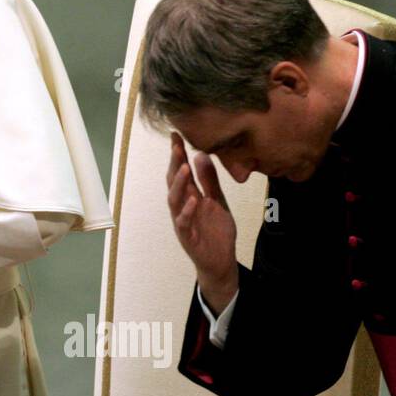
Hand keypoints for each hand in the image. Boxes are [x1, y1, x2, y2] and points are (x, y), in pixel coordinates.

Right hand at [167, 132, 238, 311]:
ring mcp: (182, 221)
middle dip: (174, 164)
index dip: (178, 154)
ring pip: (174, 200)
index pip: (181, 171)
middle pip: (174, 182)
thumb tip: (202, 154)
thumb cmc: (216, 231)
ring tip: (184, 167)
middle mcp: (182, 206)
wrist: (221, 260)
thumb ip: (209, 180)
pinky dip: (187, 212)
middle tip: (176, 145)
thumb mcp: (217, 200)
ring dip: (178, 184)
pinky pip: (184, 223)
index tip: (176, 135)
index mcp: (189, 196)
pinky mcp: (187, 237)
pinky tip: (193, 200)